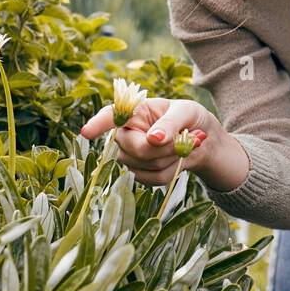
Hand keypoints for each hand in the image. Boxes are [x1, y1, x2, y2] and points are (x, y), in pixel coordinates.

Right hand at [79, 96, 215, 186]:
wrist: (202, 139)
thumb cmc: (189, 117)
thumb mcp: (186, 111)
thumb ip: (170, 123)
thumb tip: (153, 138)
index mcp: (133, 112)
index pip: (110, 117)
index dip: (98, 124)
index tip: (87, 132)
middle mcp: (126, 134)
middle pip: (135, 149)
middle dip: (165, 147)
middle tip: (186, 137)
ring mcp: (131, 156)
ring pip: (146, 166)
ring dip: (172, 157)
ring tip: (186, 143)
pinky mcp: (141, 173)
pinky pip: (155, 179)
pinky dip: (174, 170)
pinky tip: (181, 158)